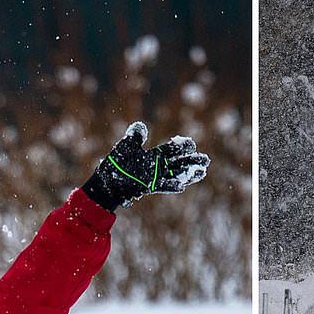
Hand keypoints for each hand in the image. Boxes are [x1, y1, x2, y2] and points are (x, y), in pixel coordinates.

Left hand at [80, 122, 210, 210]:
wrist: (107, 182)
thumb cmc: (116, 164)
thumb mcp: (126, 146)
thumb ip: (135, 137)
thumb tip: (141, 126)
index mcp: (152, 157)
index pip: (170, 150)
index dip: (181, 147)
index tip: (192, 144)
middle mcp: (156, 168)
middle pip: (178, 163)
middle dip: (191, 161)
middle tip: (206, 160)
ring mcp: (154, 178)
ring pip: (175, 175)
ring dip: (188, 174)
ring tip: (202, 172)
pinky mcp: (149, 187)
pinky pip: (163, 186)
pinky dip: (171, 186)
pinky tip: (182, 186)